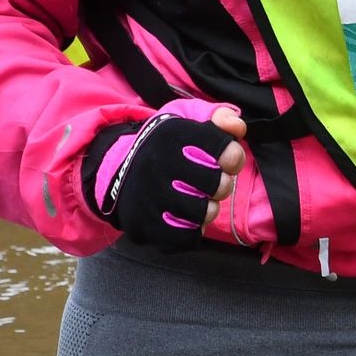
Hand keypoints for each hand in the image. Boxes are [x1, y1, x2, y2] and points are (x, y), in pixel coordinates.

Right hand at [86, 101, 248, 247]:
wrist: (119, 171)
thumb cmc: (165, 146)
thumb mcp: (188, 119)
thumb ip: (218, 117)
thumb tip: (236, 126)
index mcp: (172, 136)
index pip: (226, 151)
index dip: (232, 158)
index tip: (224, 159)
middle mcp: (157, 166)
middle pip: (219, 185)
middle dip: (221, 184)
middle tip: (210, 182)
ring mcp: (148, 199)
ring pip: (205, 214)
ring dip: (207, 208)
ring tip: (195, 199)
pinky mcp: (143, 226)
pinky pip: (188, 238)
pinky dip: (193, 230)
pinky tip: (184, 216)